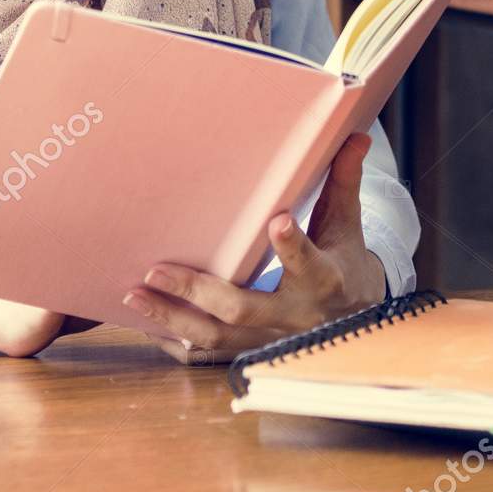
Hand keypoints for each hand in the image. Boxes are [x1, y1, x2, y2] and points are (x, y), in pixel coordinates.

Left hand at [122, 132, 387, 363]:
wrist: (352, 317)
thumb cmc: (342, 261)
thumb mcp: (345, 224)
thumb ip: (343, 182)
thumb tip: (357, 137)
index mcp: (323, 280)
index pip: (308, 264)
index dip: (293, 246)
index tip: (276, 221)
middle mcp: (292, 315)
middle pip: (242, 309)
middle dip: (198, 290)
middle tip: (157, 269)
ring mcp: (267, 338)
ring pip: (216, 337)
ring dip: (172, 318)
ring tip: (135, 293)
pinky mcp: (248, 350)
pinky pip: (206, 353)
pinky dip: (174, 340)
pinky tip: (143, 321)